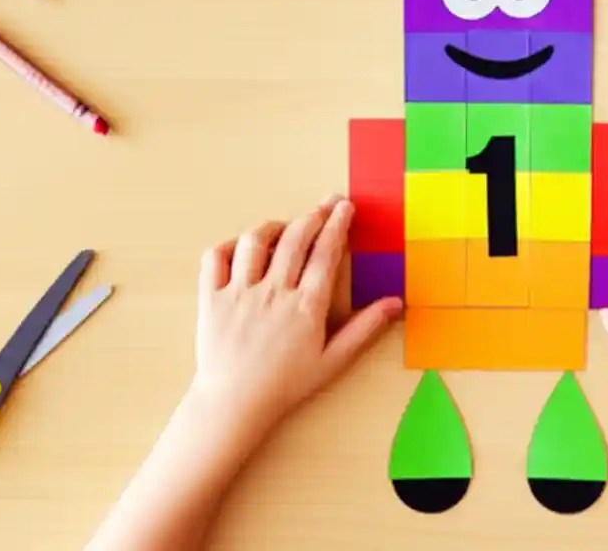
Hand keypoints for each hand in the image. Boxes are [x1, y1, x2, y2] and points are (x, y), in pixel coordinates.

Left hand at [193, 196, 402, 438]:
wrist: (234, 404)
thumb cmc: (285, 385)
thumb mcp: (332, 361)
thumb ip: (364, 328)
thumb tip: (395, 303)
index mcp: (306, 307)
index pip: (326, 253)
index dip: (338, 224)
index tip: (345, 206)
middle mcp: (273, 292)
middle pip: (296, 239)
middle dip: (315, 214)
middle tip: (327, 203)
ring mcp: (239, 293)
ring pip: (256, 241)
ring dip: (274, 226)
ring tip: (286, 226)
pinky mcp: (211, 298)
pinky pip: (216, 257)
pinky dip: (229, 245)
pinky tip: (243, 247)